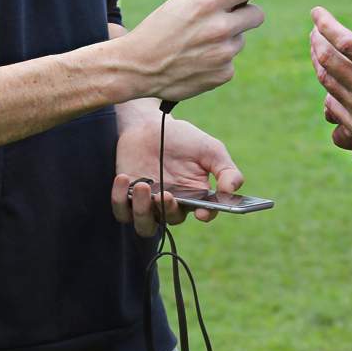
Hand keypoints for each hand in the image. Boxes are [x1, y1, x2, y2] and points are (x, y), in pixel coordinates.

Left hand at [111, 107, 243, 236]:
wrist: (148, 124)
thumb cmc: (182, 138)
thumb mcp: (210, 148)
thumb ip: (226, 169)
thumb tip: (231, 191)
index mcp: (196, 195)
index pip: (205, 213)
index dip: (206, 216)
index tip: (203, 211)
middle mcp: (173, 204)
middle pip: (172, 221)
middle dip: (169, 210)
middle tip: (166, 194)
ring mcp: (148, 204)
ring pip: (145, 226)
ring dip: (143, 212)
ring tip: (141, 185)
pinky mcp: (126, 198)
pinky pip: (122, 212)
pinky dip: (119, 199)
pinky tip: (124, 178)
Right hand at [123, 0, 278, 102]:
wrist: (138, 69)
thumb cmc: (158, 28)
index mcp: (208, 4)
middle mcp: (220, 28)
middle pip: (257, 15)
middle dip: (245, 13)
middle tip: (223, 16)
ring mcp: (224, 54)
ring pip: (241, 39)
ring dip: (228, 38)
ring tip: (200, 42)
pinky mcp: (224, 74)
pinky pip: (232, 61)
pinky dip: (220, 59)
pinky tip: (199, 59)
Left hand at [309, 0, 351, 170]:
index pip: (344, 42)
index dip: (326, 25)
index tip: (316, 12)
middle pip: (328, 60)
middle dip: (317, 40)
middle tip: (316, 29)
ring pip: (327, 81)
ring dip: (318, 61)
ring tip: (318, 47)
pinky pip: (332, 104)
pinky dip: (328, 86)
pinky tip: (330, 75)